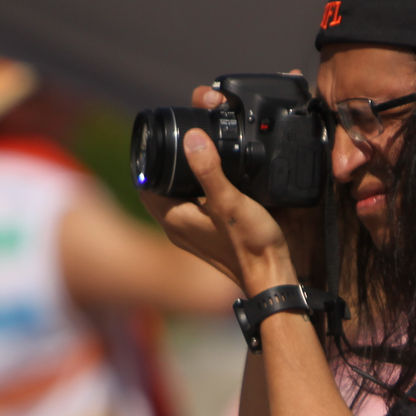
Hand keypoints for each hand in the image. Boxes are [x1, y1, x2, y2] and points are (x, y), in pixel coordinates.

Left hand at [140, 84, 299, 295]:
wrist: (269, 277)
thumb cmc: (250, 244)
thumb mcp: (229, 200)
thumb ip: (209, 169)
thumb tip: (192, 138)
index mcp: (174, 218)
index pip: (145, 184)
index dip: (149, 161)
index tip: (160, 142)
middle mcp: (176, 229)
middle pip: (156, 193)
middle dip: (162, 170)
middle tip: (175, 147)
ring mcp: (190, 237)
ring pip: (171, 202)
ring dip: (176, 183)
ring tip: (191, 162)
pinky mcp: (204, 240)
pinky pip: (187, 212)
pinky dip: (190, 196)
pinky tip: (208, 187)